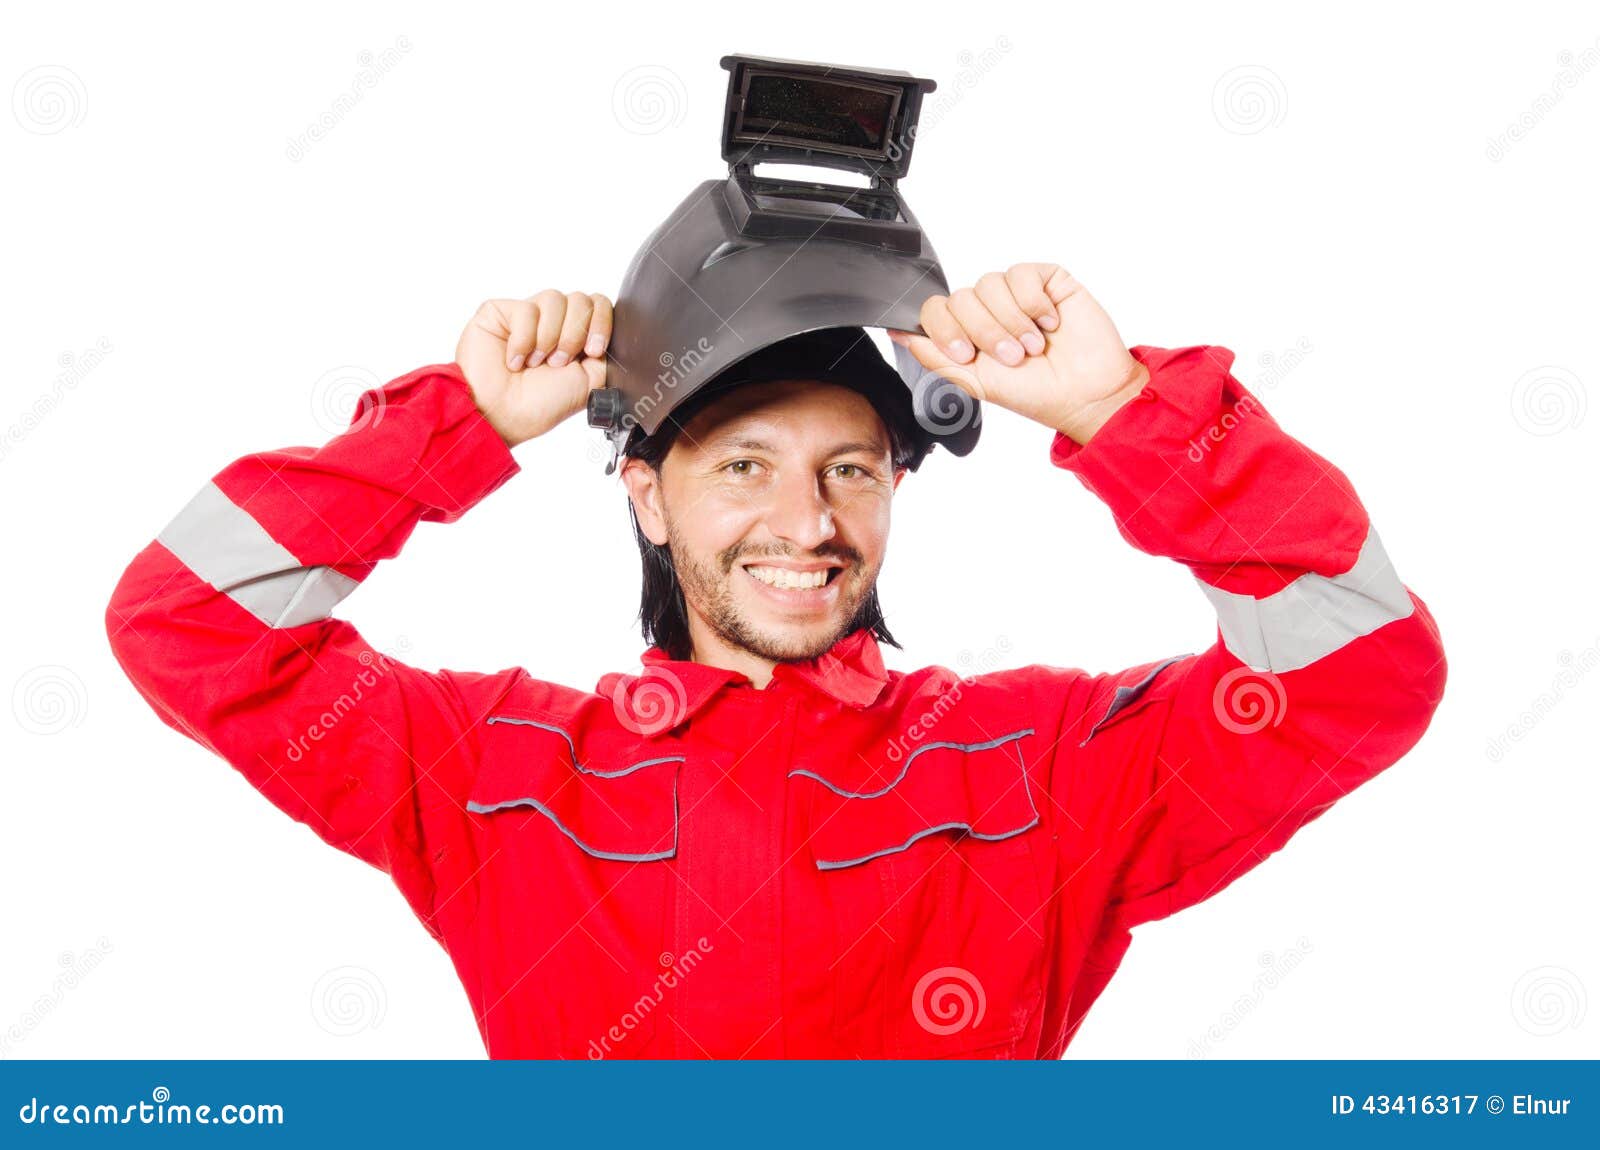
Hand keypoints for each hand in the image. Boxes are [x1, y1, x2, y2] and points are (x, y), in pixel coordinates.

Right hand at [454, 290, 612, 446]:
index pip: (599, 305)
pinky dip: (523, 339)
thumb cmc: (538, 406)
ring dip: (549, 337)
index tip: (594, 350)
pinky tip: (515, 360)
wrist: (503, 416)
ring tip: (535, 363)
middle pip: (581, 299)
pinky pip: (526, 309)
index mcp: (576, 337)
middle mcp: (553, 323)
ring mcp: (528, 316)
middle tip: (558, 363)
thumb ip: (605, 356)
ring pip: (554, 299)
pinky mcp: (501, 311)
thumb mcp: (589, 383)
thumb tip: (616, 338)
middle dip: (574, 335)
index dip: (601, 322)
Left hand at [887, 263, 1148, 444]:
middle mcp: (989, 310)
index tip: (965, 354)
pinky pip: (1021, 274)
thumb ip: (935, 356)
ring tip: (1033, 346)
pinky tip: (1049, 324)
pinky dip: (1034, 304)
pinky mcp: (1046, 280)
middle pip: (961, 297)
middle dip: (985, 332)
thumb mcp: (975, 381)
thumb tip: (898, 333)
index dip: (946, 329)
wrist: (1086, 394)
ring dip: (1012, 322)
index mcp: (968, 333)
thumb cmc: (1036, 393)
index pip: (936, 309)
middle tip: (1012, 357)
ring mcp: (1016, 293)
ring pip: (989, 284)